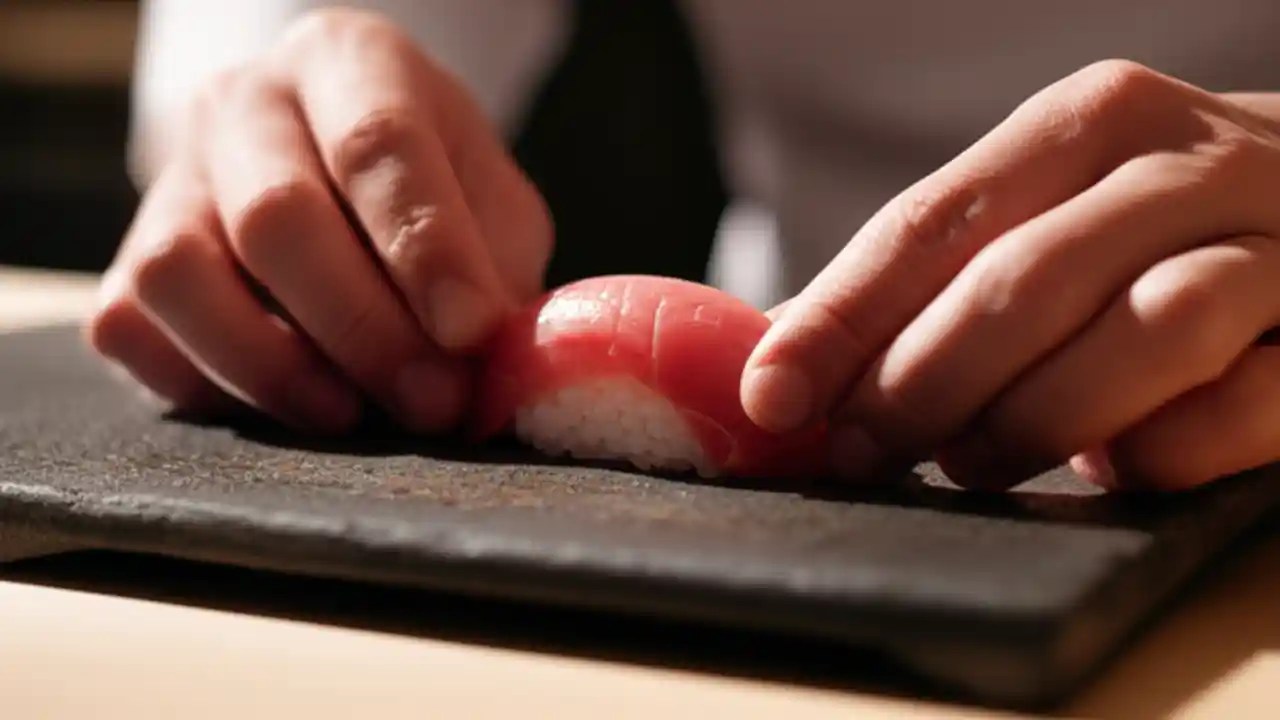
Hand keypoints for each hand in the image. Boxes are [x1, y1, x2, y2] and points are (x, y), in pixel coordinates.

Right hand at [88, 9, 551, 433]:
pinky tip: (285, 403)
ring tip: (353, 413)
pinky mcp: (123, 263)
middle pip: (275, 215)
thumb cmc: (435, 196)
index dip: (425, 247)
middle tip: (432, 401)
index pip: (376, 144)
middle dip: (363, 329)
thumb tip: (487, 365)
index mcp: (348, 63)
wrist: (347, 184)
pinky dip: (206, 383)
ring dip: (273, 367)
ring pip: (179, 273)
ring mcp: (171, 181)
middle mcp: (244, 104)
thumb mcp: (494, 209)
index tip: (470, 330)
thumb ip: (498, 273)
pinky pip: (129, 330)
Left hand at [743, 60, 1279, 490]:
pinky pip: (1246, 406)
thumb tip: (784, 365)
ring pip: (1146, 331)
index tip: (770, 395)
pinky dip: (1163, 449)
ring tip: (970, 462)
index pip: (931, 224)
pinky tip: (1115, 467)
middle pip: (1022, 281)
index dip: (840, 318)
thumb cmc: (1157, 224)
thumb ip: (935, 278)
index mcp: (1089, 124)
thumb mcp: (1049, 213)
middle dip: (919, 384)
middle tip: (858, 452)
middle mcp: (1189, 165)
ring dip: (1034, 417)